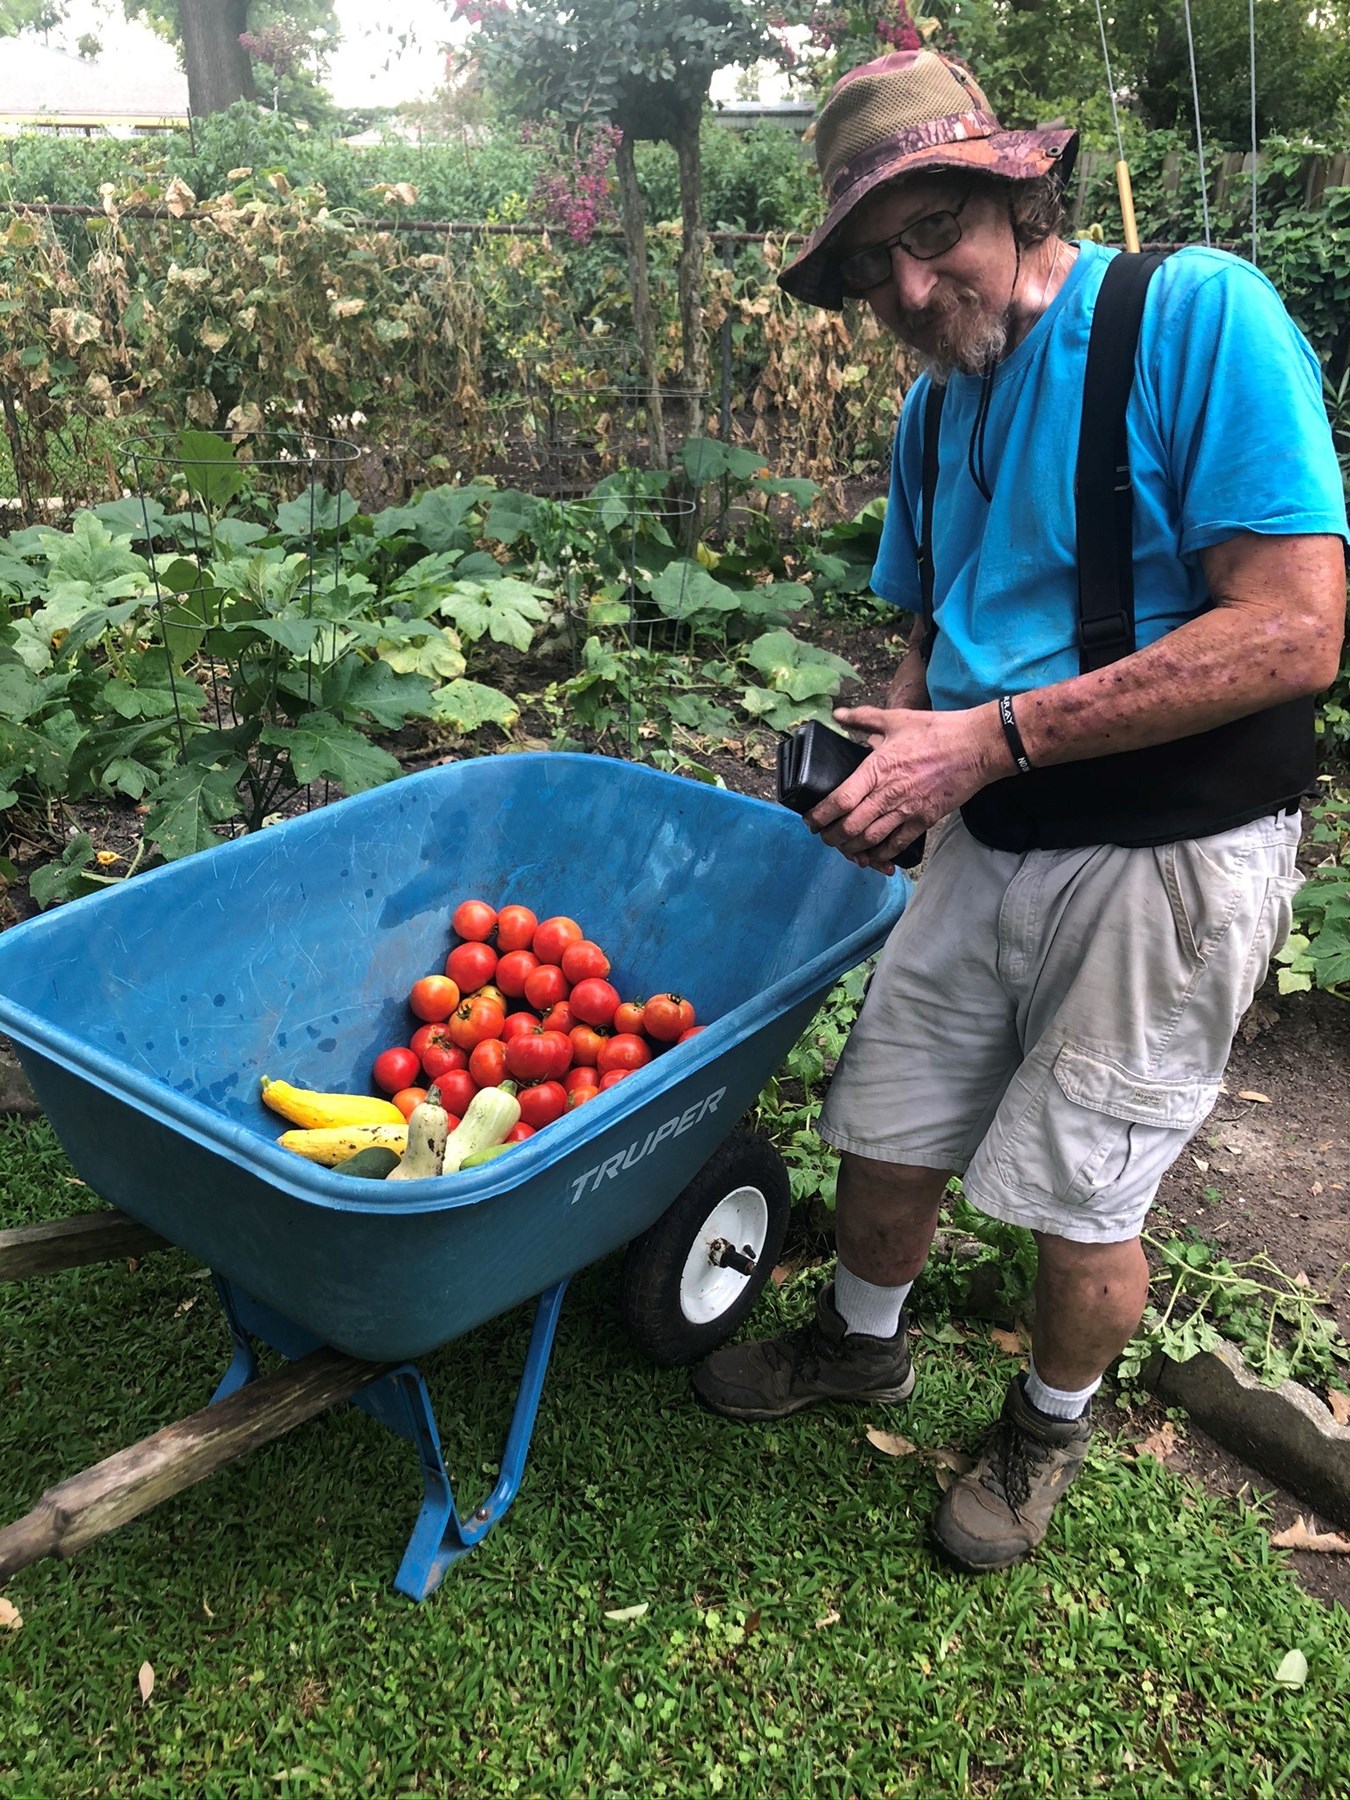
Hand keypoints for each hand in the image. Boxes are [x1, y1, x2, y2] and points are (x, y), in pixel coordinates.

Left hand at [807, 702, 1004, 869]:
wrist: (977, 747)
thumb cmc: (936, 730)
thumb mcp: (896, 719)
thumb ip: (863, 719)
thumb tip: (837, 714)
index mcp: (877, 768)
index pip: (840, 800)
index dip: (820, 816)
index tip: (810, 821)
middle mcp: (889, 793)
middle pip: (850, 826)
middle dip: (832, 837)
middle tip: (824, 837)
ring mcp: (907, 810)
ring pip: (871, 840)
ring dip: (852, 848)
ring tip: (843, 848)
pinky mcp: (924, 820)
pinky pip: (897, 845)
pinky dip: (881, 854)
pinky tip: (871, 856)